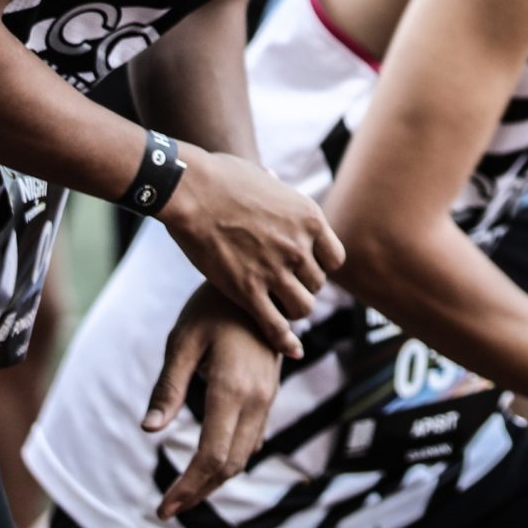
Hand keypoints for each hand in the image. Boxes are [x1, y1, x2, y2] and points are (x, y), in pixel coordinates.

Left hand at [144, 285, 283, 518]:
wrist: (264, 282)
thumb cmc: (213, 306)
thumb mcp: (183, 341)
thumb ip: (168, 387)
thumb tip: (149, 430)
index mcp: (233, 389)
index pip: (212, 456)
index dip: (187, 488)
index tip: (162, 509)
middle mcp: (256, 400)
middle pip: (230, 465)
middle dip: (198, 492)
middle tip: (166, 511)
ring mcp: (267, 397)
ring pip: (244, 455)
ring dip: (214, 480)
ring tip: (183, 495)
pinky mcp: (268, 393)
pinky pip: (251, 439)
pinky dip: (229, 460)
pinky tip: (207, 466)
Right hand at [159, 151, 344, 356]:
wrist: (191, 190)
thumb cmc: (221, 177)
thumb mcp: (264, 178)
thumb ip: (276, 191)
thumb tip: (273, 178)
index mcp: (310, 219)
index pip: (335, 259)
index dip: (320, 266)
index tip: (305, 268)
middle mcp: (298, 247)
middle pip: (317, 284)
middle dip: (302, 287)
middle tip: (284, 288)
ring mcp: (274, 270)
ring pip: (302, 307)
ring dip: (292, 310)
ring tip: (279, 308)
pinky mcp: (247, 291)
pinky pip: (276, 326)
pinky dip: (285, 341)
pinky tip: (291, 350)